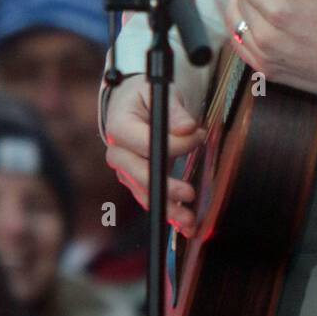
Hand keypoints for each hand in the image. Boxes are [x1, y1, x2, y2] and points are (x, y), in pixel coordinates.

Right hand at [104, 75, 205, 233]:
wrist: (131, 104)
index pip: (146, 143)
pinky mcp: (136, 181)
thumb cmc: (145, 96)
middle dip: (166, 187)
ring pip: (145, 193)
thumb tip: (187, 128)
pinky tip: (183, 223)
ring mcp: (125, 170)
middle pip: (140, 175)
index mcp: (119, 127)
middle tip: (190, 194)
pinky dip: (167, 211)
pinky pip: (150, 198)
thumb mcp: (159, 92)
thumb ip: (174, 110)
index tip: (198, 135)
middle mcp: (118, 152)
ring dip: (167, 209)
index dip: (174, 144)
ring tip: (189, 221)